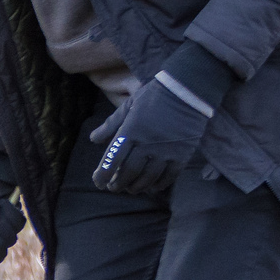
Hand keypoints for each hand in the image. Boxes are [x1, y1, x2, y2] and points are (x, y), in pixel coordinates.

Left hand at [90, 81, 209, 195]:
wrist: (187, 91)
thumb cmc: (154, 96)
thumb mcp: (129, 106)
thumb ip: (111, 124)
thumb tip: (93, 139)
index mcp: (131, 131)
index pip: (113, 158)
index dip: (103, 174)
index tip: (98, 182)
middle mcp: (147, 144)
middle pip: (129, 172)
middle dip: (118, 183)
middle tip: (113, 187)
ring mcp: (166, 151)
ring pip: (148, 178)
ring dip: (136, 187)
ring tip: (130, 189)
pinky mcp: (182, 155)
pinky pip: (169, 177)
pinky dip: (158, 185)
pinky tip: (152, 188)